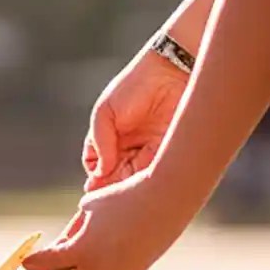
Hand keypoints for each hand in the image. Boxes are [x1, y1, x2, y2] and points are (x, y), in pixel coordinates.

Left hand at [23, 168, 198, 269]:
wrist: (166, 201)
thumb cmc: (123, 197)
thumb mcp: (89, 208)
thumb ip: (73, 230)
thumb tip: (63, 244)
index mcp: (82, 250)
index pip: (48, 262)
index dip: (34, 262)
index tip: (25, 262)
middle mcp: (97, 269)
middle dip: (54, 269)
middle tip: (51, 257)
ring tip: (71, 262)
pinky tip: (93, 264)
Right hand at [83, 51, 187, 190]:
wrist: (174, 70)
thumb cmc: (135, 85)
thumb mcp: (106, 112)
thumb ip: (99, 142)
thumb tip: (99, 173)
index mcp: (110, 140)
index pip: (98, 170)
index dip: (96, 181)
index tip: (95, 190)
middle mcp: (129, 149)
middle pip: (116, 179)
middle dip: (113, 190)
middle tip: (110, 199)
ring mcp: (149, 152)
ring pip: (134, 180)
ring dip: (130, 188)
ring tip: (126, 192)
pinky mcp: (168, 152)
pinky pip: (155, 174)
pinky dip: (148, 181)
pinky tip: (143, 184)